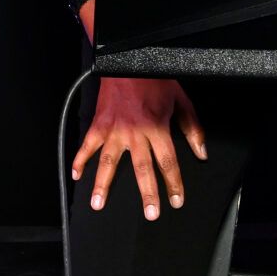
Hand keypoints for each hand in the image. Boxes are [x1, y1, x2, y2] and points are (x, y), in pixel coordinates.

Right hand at [71, 77, 206, 220]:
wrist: (128, 62)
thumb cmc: (155, 80)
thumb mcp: (181, 101)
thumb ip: (192, 129)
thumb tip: (200, 153)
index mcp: (157, 128)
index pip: (168, 162)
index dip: (174, 183)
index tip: (176, 200)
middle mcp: (135, 133)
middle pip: (142, 169)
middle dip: (147, 193)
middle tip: (150, 213)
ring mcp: (113, 130)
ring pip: (108, 162)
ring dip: (103, 184)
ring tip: (98, 204)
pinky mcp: (98, 125)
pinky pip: (87, 146)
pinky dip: (79, 160)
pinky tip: (76, 175)